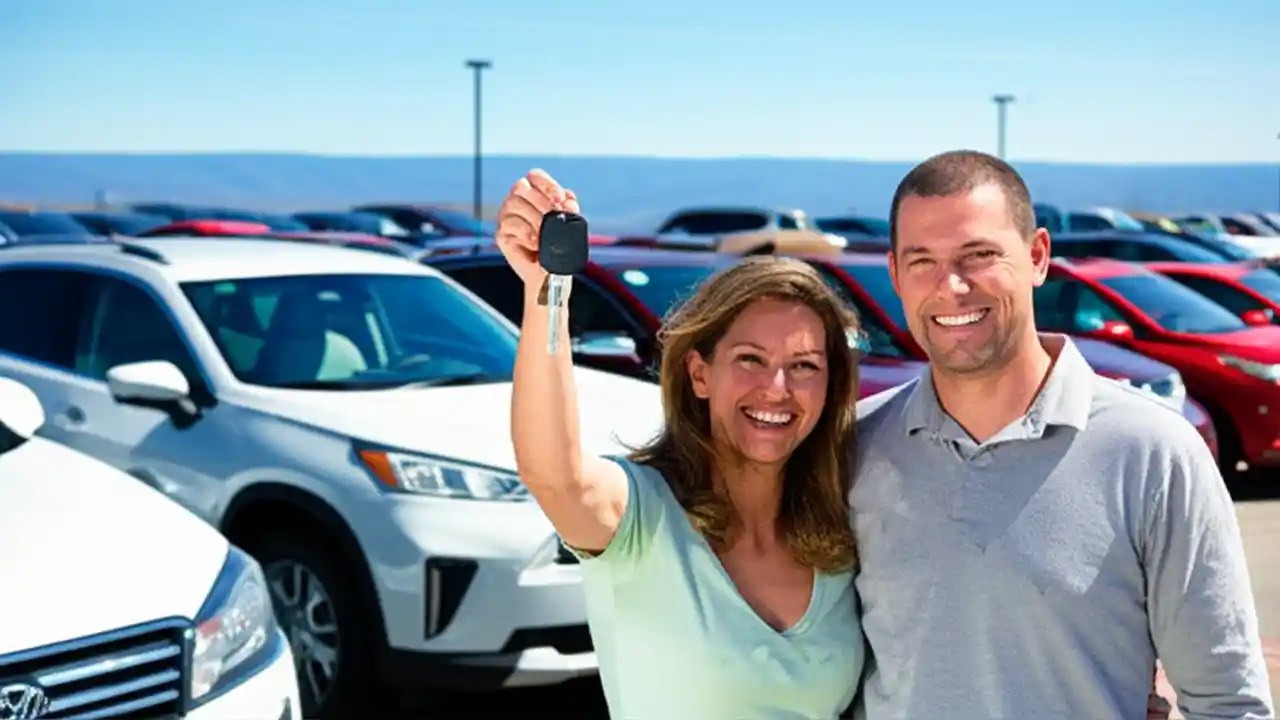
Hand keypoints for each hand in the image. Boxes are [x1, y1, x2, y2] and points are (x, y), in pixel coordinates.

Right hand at [495, 168, 580, 286]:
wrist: (550, 274)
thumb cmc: (558, 246)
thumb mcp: (569, 223)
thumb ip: (569, 208)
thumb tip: (568, 201)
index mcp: (533, 194)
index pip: (535, 176)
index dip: (547, 185)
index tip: (560, 199)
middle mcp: (517, 202)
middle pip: (521, 187)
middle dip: (542, 203)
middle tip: (555, 218)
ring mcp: (506, 217)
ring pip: (514, 204)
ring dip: (535, 219)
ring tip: (546, 234)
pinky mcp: (501, 234)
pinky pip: (511, 225)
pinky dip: (527, 233)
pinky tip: (537, 243)